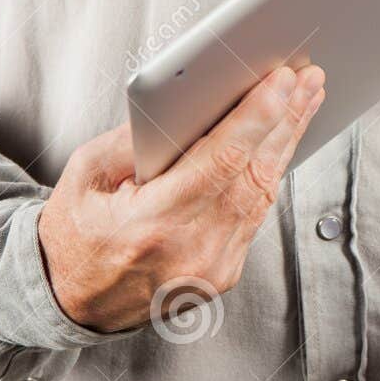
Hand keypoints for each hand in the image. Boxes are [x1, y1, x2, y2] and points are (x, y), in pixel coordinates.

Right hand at [38, 65, 324, 332]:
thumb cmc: (74, 234)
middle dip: (284, 120)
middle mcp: (190, 251)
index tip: (283, 82)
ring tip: (302, 102)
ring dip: (285, 143)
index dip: (257, 118)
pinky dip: (270, 174)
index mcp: (151, 224)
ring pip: (263, 193)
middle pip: (253, 173)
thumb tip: (187, 104)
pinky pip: (256, 215)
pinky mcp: (223, 273)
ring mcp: (212, 267)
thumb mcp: (84, 175)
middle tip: (306, 79)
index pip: (220, 161)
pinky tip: (280, 144)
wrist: (72, 301)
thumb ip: (132, 140)